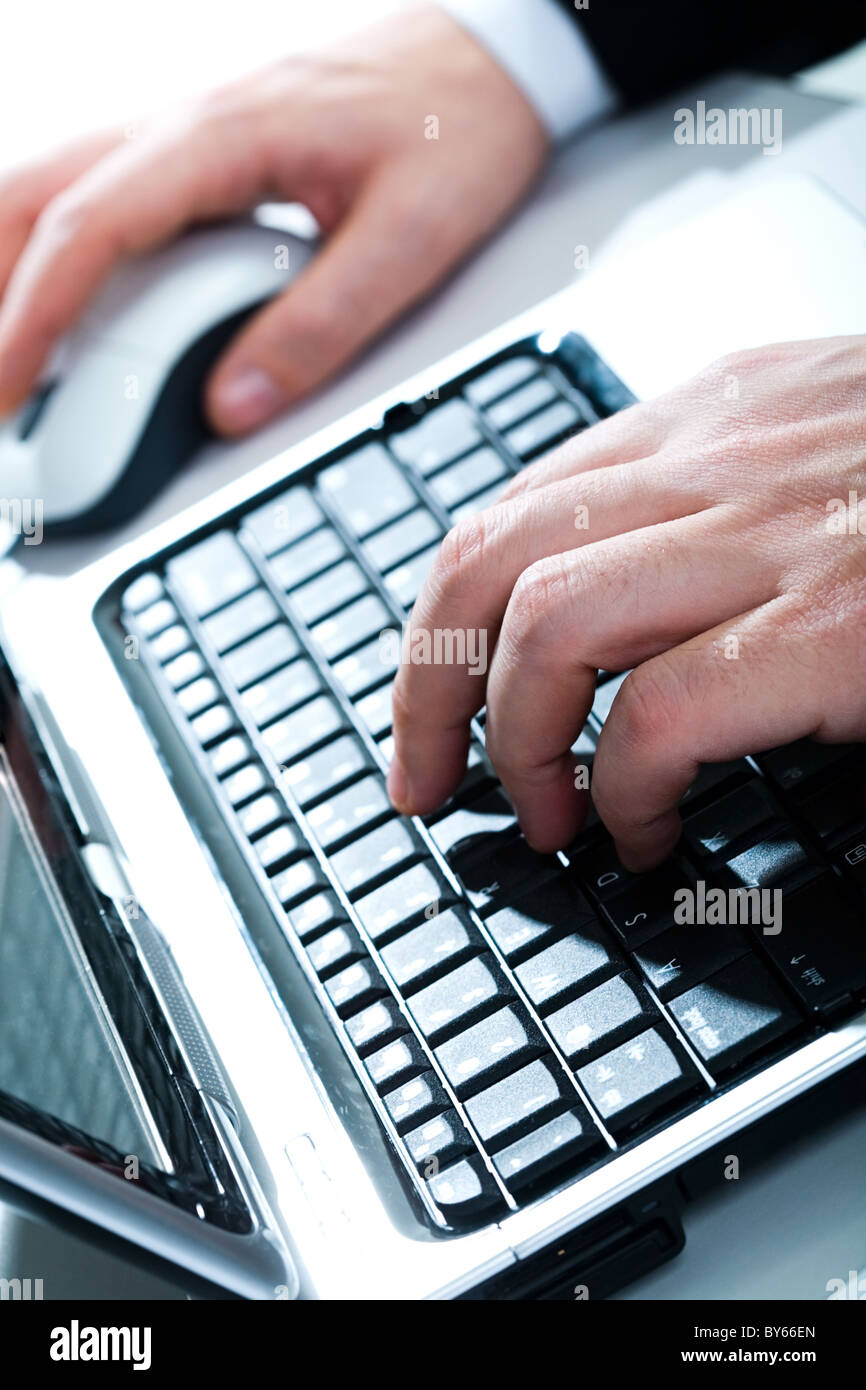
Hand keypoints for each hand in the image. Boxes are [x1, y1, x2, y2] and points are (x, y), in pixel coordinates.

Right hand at [0, 5, 546, 432]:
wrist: (489, 55)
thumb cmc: (457, 126)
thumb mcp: (412, 238)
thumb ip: (322, 325)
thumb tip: (232, 408)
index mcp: (223, 137)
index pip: (90, 226)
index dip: (32, 313)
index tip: (5, 386)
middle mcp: (181, 123)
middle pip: (30, 196)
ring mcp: (179, 132)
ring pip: (48, 188)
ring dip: (5, 268)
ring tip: (5, 358)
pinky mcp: (195, 153)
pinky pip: (91, 194)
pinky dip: (49, 251)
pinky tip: (47, 301)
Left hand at [388, 335, 865, 869]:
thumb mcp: (819, 443)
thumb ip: (714, 490)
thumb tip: (612, 598)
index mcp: (713, 415)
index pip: (508, 506)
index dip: (439, 619)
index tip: (426, 699)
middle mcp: (722, 461)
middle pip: (488, 560)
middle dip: (427, 687)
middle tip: (431, 776)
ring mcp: (776, 538)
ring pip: (548, 627)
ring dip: (514, 741)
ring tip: (541, 813)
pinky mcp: (834, 626)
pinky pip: (661, 715)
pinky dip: (626, 791)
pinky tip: (647, 832)